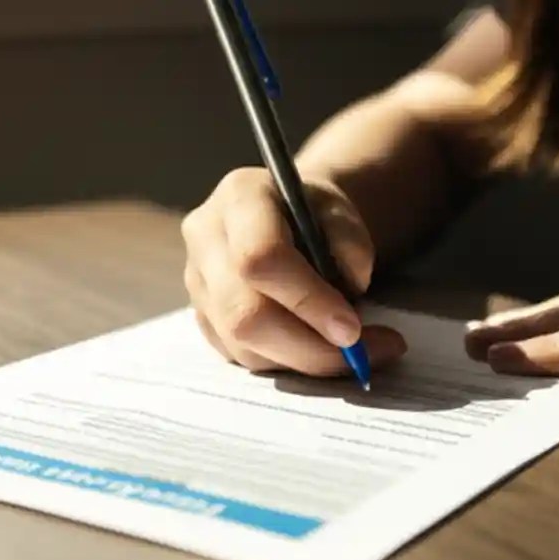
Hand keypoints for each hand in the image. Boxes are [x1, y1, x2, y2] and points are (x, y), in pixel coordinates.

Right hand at [181, 167, 407, 375]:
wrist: (284, 216)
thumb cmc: (315, 214)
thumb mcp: (343, 212)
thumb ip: (351, 244)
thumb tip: (350, 290)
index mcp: (239, 198)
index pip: (260, 258)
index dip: (307, 300)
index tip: (352, 329)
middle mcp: (205, 241)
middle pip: (244, 315)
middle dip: (309, 348)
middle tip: (362, 355)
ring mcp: (196, 283)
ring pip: (243, 345)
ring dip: (304, 360)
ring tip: (352, 353)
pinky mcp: (201, 318)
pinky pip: (242, 356)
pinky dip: (287, 361)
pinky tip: (315, 347)